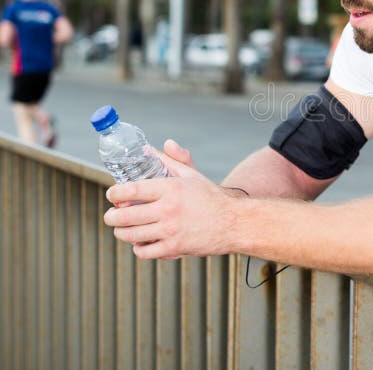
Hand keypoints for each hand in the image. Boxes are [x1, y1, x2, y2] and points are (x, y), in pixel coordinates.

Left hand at [104, 143, 242, 259]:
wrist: (234, 222)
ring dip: (121, 232)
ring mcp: (170, 230)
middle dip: (111, 216)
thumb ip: (169, 160)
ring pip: (130, 235)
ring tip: (122, 229)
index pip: (130, 190)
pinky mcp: (174, 248)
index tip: (112, 194)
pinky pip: (144, 252)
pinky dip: (138, 248)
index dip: (114, 193)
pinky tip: (140, 242)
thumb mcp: (191, 174)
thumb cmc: (211, 197)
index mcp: (171, 188)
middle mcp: (168, 209)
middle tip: (111, 215)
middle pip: (124, 215)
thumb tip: (147, 148)